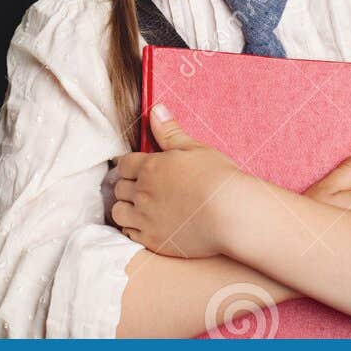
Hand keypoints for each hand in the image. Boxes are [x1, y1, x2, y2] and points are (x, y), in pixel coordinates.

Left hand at [112, 104, 247, 258]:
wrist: (231, 215)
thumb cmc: (217, 178)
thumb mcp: (195, 148)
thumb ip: (170, 131)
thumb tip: (155, 110)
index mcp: (150, 167)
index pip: (124, 164)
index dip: (128, 165)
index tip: (135, 168)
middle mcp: (142, 193)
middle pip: (119, 187)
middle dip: (126, 185)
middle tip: (139, 186)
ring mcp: (146, 218)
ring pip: (118, 212)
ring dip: (125, 207)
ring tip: (138, 206)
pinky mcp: (153, 240)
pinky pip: (128, 234)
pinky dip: (132, 228)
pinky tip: (144, 224)